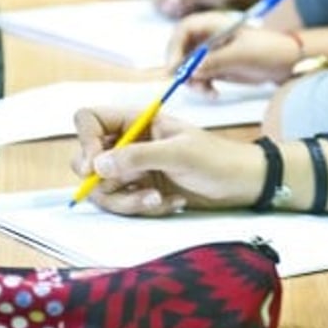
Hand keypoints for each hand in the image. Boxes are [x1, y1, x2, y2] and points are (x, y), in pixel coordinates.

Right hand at [71, 106, 263, 216]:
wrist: (242, 184)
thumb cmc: (216, 159)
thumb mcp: (179, 153)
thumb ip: (138, 156)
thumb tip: (98, 165)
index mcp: (137, 121)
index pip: (90, 119)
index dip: (85, 140)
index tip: (96, 165)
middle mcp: (130, 143)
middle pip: (86, 160)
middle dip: (103, 182)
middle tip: (129, 187)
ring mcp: (134, 168)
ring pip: (103, 189)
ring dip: (128, 201)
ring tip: (159, 200)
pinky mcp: (142, 190)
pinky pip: (124, 204)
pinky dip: (144, 208)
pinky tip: (172, 203)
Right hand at [167, 11, 302, 91]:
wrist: (287, 61)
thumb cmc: (268, 50)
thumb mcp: (242, 55)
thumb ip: (215, 61)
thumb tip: (191, 71)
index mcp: (214, 24)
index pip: (184, 30)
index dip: (174, 48)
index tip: (175, 68)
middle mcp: (209, 37)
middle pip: (181, 50)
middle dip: (182, 69)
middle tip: (189, 84)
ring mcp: (212, 53)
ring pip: (188, 67)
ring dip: (193, 82)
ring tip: (208, 91)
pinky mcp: (217, 67)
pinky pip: (200, 78)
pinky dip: (202, 87)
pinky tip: (214, 94)